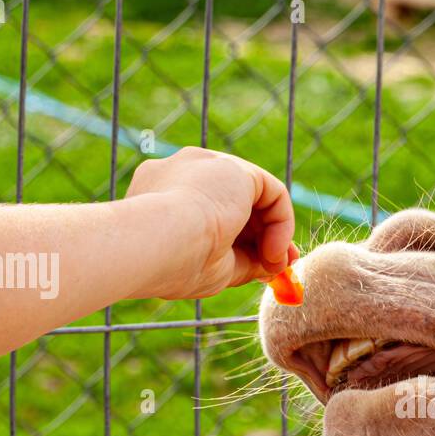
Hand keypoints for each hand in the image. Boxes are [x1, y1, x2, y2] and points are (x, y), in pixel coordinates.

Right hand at [125, 147, 297, 298]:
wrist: (153, 244)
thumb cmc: (173, 263)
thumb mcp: (213, 268)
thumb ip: (243, 263)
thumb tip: (271, 268)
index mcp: (162, 193)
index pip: (212, 213)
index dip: (243, 243)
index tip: (261, 270)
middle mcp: (182, 172)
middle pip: (236, 204)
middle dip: (264, 238)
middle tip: (277, 270)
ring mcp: (207, 165)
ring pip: (255, 198)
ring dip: (273, 236)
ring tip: (272, 267)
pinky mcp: (234, 167)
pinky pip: (272, 193)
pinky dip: (281, 224)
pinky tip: (273, 252)